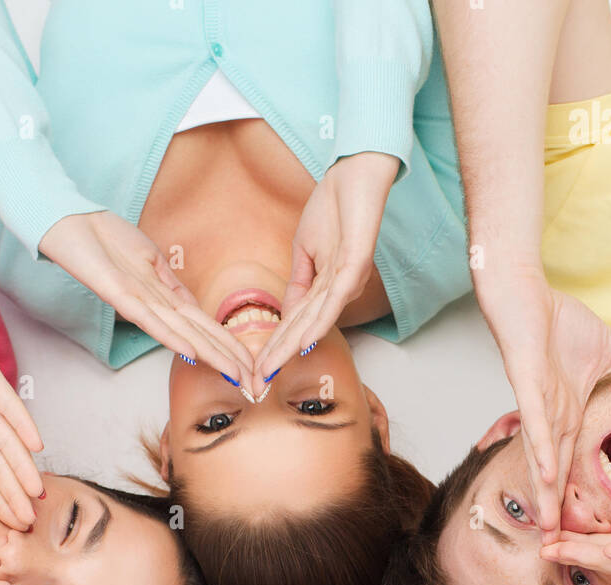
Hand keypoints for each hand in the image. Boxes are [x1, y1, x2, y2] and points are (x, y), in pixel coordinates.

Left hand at [40, 210, 256, 394]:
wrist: (70, 222)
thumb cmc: (107, 238)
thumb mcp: (150, 261)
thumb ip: (173, 287)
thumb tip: (196, 309)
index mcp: (163, 299)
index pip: (204, 326)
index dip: (230, 347)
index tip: (253, 367)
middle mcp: (154, 307)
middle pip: (199, 337)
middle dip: (229, 359)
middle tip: (255, 384)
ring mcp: (137, 303)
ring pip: (182, 333)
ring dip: (210, 355)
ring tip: (234, 375)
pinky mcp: (118, 295)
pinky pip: (149, 319)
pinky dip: (170, 336)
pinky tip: (188, 351)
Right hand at [253, 152, 398, 380]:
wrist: (356, 176)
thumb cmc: (334, 208)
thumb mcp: (305, 250)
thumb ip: (297, 284)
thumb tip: (287, 315)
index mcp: (323, 289)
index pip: (293, 324)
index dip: (273, 346)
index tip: (254, 369)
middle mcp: (336, 292)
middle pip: (301, 330)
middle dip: (277, 357)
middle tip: (257, 383)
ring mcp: (346, 282)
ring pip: (314, 323)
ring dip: (290, 347)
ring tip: (270, 369)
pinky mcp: (355, 267)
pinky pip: (333, 302)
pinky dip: (318, 324)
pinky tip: (305, 342)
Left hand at [473, 261, 610, 538]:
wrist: (527, 296)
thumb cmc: (559, 322)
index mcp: (567, 414)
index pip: (569, 464)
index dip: (571, 496)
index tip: (577, 528)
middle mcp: (550, 418)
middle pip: (552, 473)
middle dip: (554, 509)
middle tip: (556, 548)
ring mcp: (537, 404)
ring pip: (542, 456)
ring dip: (545, 491)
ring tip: (549, 526)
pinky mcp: (527, 385)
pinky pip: (537, 422)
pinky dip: (542, 446)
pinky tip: (547, 472)